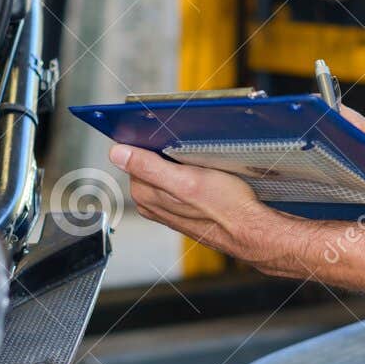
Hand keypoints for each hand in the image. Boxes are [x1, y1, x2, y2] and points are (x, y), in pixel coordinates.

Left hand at [107, 143, 294, 264]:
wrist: (248, 229)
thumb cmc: (224, 207)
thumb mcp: (186, 181)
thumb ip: (148, 167)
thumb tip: (116, 153)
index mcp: (145, 194)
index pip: (131, 156)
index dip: (148, 141)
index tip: (164, 134)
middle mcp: (151, 202)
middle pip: (146, 162)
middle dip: (162, 150)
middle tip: (186, 148)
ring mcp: (165, 206)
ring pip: (162, 171)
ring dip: (176, 160)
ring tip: (196, 160)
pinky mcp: (180, 207)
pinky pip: (175, 181)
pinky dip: (185, 171)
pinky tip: (201, 172)